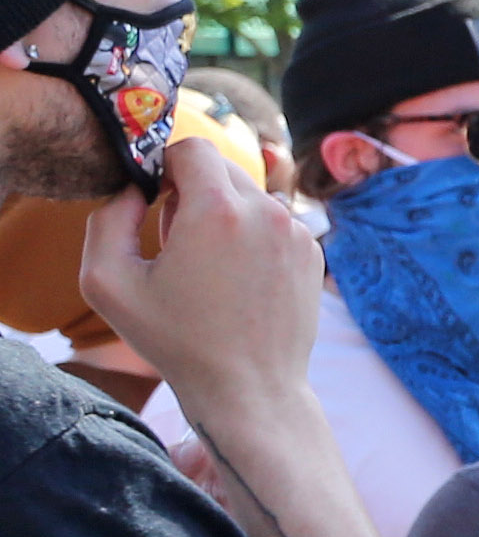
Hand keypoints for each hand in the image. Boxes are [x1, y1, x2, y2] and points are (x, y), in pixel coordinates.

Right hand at [78, 141, 321, 431]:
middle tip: (174, 239)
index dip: (164, 166)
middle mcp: (267, 213)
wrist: (249, 388)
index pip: (192, 147)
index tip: (154, 198)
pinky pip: (273, 223)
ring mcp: (296, 233)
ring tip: (205, 264)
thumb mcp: (107, 281)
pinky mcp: (313, 254)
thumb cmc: (176, 340)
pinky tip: (236, 278)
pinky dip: (251, 236)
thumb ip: (107, 218)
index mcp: (217, 210)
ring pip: (250, 195)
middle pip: (222, 168)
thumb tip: (131, 187)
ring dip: (222, 214)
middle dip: (191, 190)